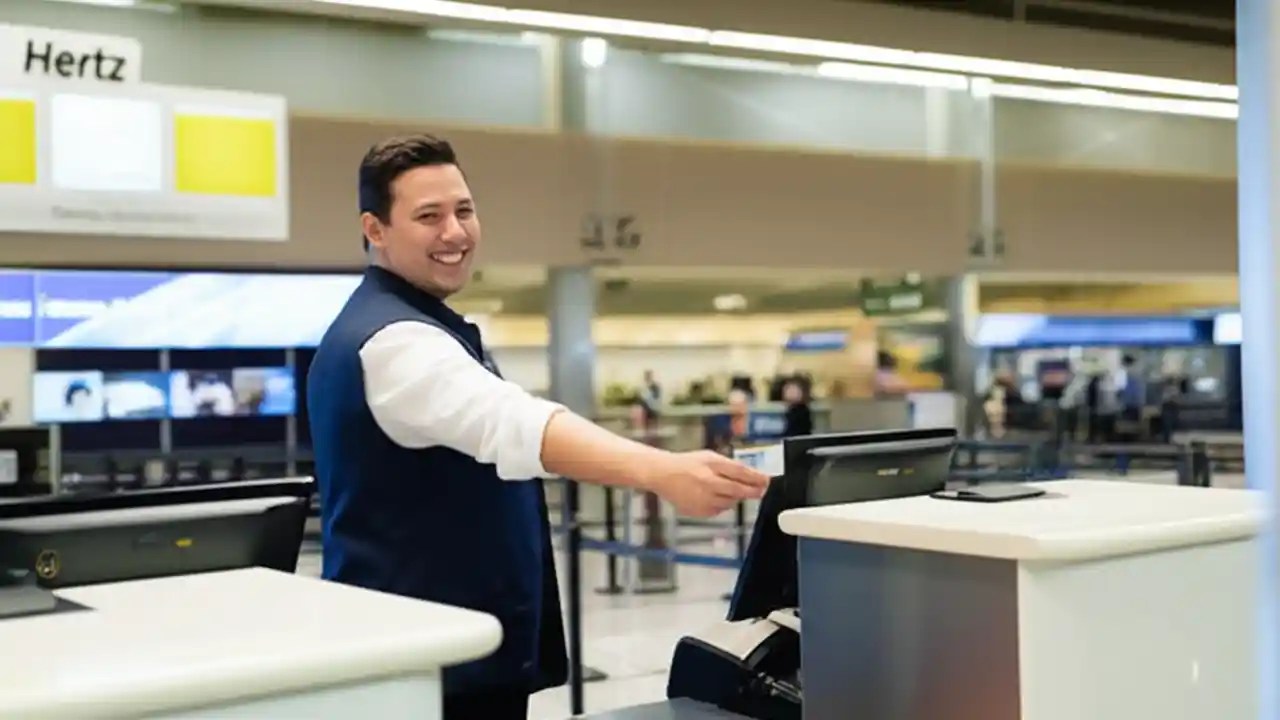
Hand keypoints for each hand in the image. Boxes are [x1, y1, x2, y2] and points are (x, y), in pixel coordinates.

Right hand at [642, 450, 770, 517]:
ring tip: (724, 489)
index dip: (756, 478)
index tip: (767, 481)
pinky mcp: (698, 511)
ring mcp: (703, 499)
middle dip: (752, 491)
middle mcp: (708, 483)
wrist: (662, 474)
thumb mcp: (710, 457)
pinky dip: (720, 505)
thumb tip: (752, 476)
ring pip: (730, 503)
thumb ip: (730, 466)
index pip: (740, 472)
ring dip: (733, 497)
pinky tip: (711, 496)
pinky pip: (718, 510)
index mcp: (711, 465)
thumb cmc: (688, 464)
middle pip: (738, 491)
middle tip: (760, 491)